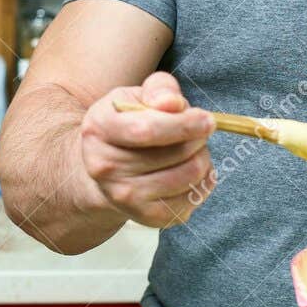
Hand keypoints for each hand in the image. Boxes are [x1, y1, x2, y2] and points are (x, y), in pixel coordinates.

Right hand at [79, 71, 215, 228]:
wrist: (108, 168)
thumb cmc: (128, 123)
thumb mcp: (137, 95)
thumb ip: (159, 89)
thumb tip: (172, 104)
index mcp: (99, 130)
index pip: (148, 130)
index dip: (185, 124)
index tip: (208, 120)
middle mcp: (105, 168)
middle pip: (176, 154)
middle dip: (199, 139)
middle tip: (198, 133)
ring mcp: (125, 197)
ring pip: (189, 176)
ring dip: (203, 159)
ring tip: (193, 150)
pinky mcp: (148, 218)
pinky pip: (193, 199)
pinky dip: (204, 182)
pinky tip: (191, 170)